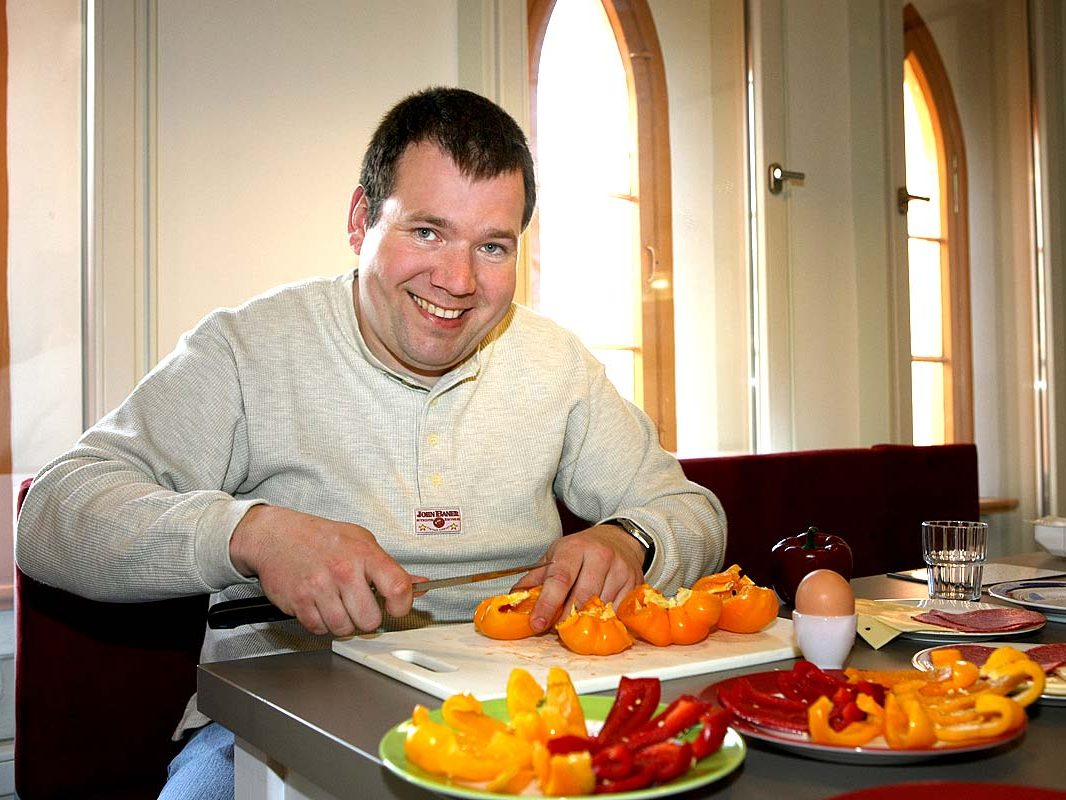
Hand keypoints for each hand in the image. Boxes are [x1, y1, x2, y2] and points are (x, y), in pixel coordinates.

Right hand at [229, 505, 416, 635]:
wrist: (277, 535)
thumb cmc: (321, 537)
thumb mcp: (362, 541)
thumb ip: (391, 568)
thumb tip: (420, 585)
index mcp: (364, 554)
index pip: (398, 588)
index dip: (402, 605)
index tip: (397, 606)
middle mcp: (343, 571)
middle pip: (370, 619)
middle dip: (367, 617)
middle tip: (359, 604)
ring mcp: (320, 587)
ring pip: (344, 629)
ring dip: (343, 622)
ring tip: (338, 602)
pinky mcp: (299, 602)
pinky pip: (319, 629)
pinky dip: (321, 623)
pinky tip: (320, 604)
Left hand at [510, 523, 645, 633]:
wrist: (619, 539)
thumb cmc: (583, 550)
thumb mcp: (556, 556)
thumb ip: (536, 578)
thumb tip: (514, 599)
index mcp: (575, 548)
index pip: (559, 579)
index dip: (547, 604)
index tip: (537, 624)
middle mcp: (599, 556)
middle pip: (581, 597)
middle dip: (566, 618)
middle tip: (557, 629)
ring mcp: (620, 570)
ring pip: (600, 606)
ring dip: (586, 620)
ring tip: (576, 622)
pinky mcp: (634, 583)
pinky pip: (617, 610)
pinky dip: (605, 619)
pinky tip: (598, 617)